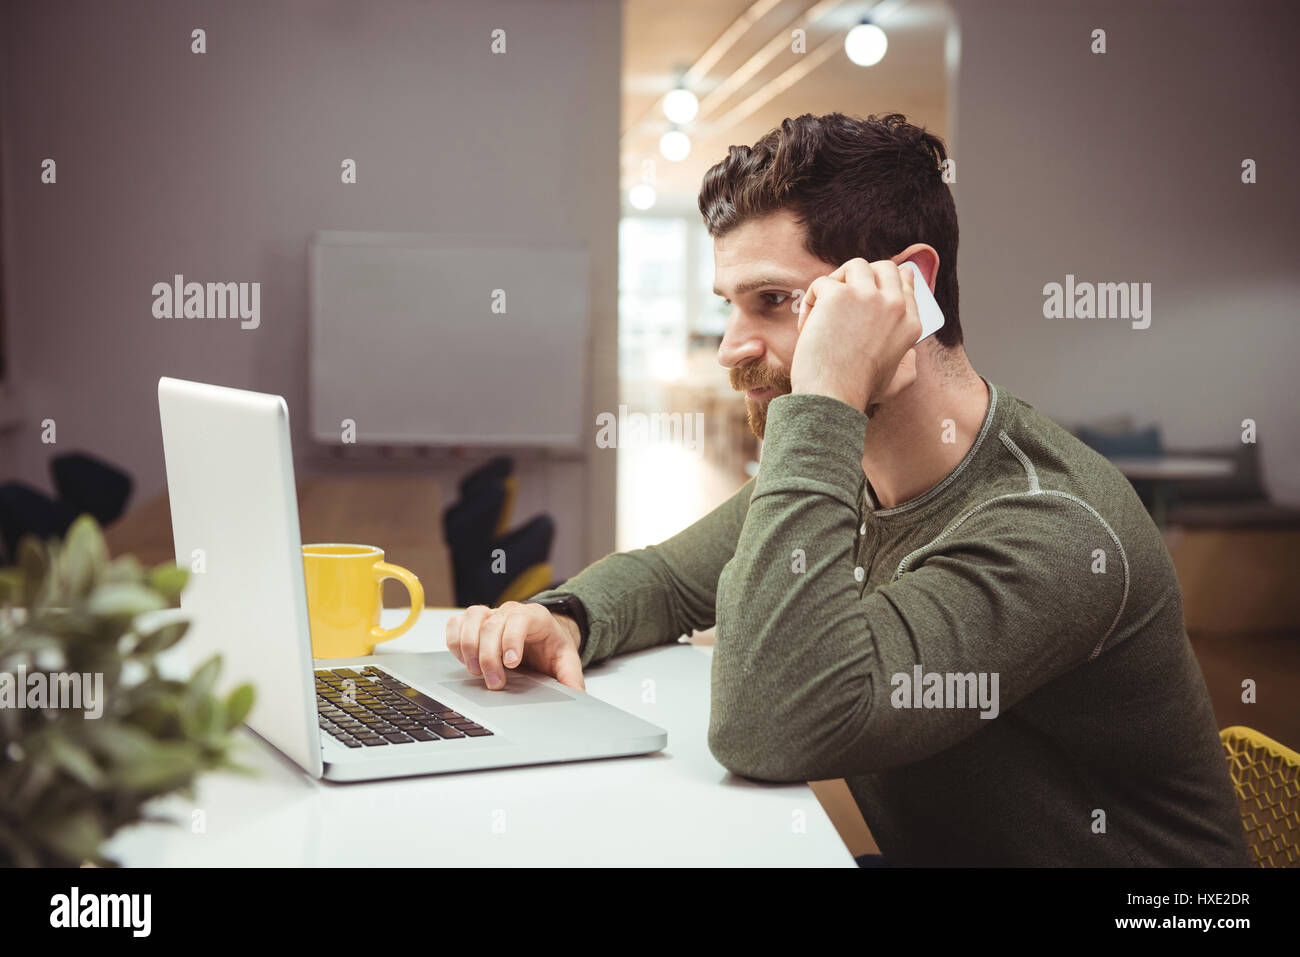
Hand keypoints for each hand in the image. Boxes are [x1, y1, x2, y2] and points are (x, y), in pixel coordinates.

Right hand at [445, 601, 585, 691]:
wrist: (541, 635)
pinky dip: (455, 641)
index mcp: (534, 616)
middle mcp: (509, 611)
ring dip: (469, 647)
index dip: (511, 640)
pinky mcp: (473, 622)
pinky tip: (464, 660)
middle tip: (495, 683)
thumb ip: (571, 675)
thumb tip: (575, 694)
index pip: (519, 620)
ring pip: (471, 619)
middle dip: (489, 657)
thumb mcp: (566, 658)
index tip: (511, 664)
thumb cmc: (550, 645)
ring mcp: (489, 614)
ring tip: (476, 671)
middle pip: (491, 625)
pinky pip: (456, 623)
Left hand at [792, 258, 921, 412]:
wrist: (832, 396)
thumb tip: (911, 354)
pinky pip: (822, 283)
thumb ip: (909, 366)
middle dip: (863, 276)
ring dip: (837, 282)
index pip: (905, 285)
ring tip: (824, 307)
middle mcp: (894, 305)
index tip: (873, 286)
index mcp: (910, 324)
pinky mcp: (838, 295)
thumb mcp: (896, 384)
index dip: (888, 281)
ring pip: (854, 266)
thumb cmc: (857, 393)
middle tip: (843, 294)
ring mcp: (867, 296)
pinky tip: (808, 326)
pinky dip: (811, 302)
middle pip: (884, 268)